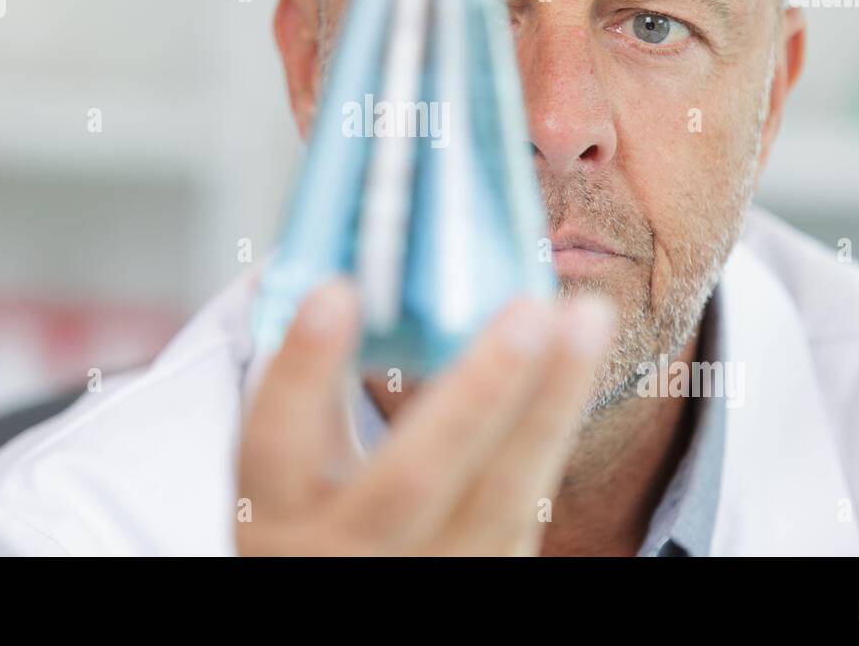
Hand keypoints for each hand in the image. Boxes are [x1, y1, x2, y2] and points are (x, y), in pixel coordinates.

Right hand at [236, 279, 613, 554]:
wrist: (343, 590)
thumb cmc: (311, 512)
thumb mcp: (286, 471)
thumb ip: (313, 393)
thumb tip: (357, 269)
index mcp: (272, 515)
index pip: (276, 445)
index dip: (304, 371)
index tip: (337, 289)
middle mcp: (344, 555)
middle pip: (412, 480)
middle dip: (477, 393)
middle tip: (529, 310)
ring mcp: (421, 576)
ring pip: (498, 498)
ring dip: (550, 401)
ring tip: (586, 317)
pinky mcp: (486, 577)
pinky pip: (526, 504)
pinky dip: (553, 426)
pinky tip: (574, 361)